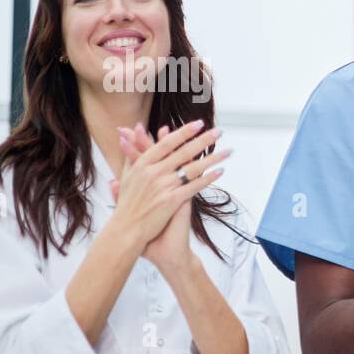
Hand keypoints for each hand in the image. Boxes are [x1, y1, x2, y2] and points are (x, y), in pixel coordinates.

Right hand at [107, 120, 226, 256]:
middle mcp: (153, 172)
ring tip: (227, 152)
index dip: (184, 132)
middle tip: (219, 132)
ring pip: (192, 168)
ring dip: (212, 158)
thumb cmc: (127, 205)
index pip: (167, 143)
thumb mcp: (125, 176)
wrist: (127, 230)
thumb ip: (131, 155)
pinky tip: (220, 172)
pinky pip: (194, 187)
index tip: (198, 124)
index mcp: (142, 164)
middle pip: (183, 152)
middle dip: (203, 140)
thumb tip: (128, 133)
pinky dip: (208, 179)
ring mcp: (163, 186)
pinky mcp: (172, 200)